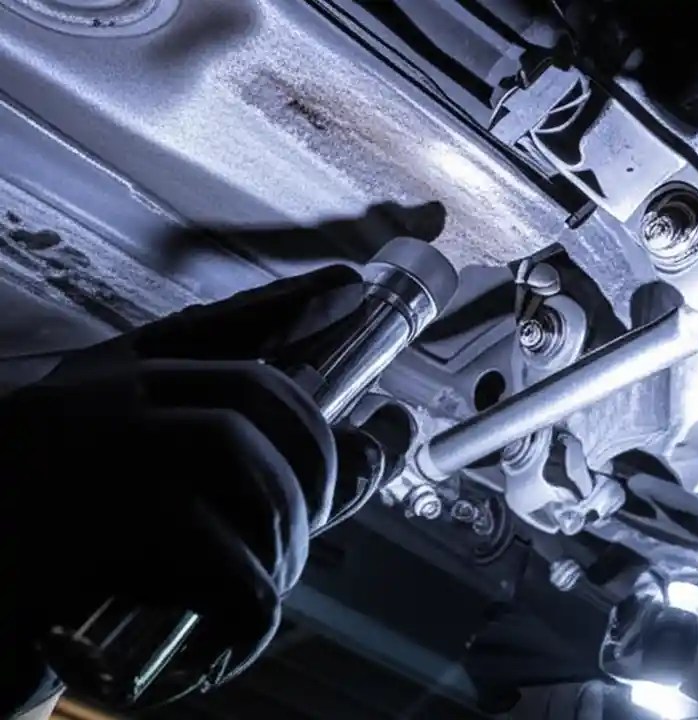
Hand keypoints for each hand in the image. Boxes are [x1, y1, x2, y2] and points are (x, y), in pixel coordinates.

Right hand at [0, 266, 412, 694]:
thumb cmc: (63, 575)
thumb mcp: (159, 515)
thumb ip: (260, 478)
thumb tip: (376, 448)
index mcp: (93, 390)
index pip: (202, 329)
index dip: (285, 308)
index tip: (349, 288)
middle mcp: (83, 404)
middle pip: (248, 390)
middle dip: (313, 457)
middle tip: (311, 520)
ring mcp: (74, 458)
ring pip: (236, 451)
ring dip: (284, 529)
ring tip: (267, 580)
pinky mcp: (68, 534)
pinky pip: (209, 547)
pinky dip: (253, 593)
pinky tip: (246, 622)